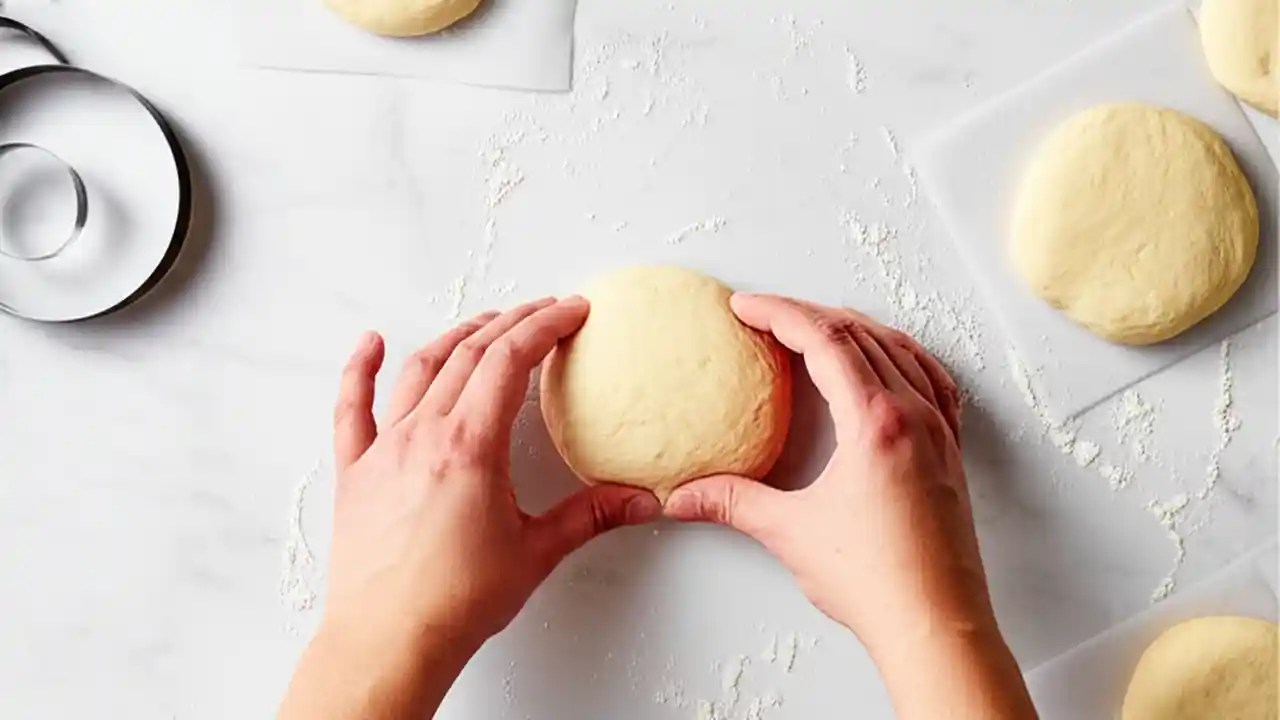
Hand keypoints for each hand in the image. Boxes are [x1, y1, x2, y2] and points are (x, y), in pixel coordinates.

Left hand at [280, 297, 661, 719]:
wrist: (387, 642)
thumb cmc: (454, 603)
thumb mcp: (535, 553)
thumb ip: (590, 516)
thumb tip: (642, 500)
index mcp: (469, 446)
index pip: (510, 360)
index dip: (543, 326)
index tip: (569, 310)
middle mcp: (423, 435)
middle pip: (469, 354)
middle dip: (511, 323)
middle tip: (543, 311)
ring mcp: (383, 449)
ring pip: (419, 370)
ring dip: (456, 337)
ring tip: (484, 322)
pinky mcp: (355, 472)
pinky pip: (352, 408)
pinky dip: (359, 369)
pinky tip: (370, 344)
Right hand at [664, 294, 1035, 718]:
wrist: (937, 625)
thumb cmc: (876, 581)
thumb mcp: (791, 532)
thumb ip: (732, 503)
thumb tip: (682, 497)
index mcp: (875, 421)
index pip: (825, 340)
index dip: (779, 313)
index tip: (745, 306)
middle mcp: (914, 414)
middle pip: (860, 334)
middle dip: (808, 314)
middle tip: (766, 314)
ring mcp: (939, 431)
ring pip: (899, 349)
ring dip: (853, 327)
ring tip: (816, 325)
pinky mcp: (950, 451)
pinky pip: (932, 379)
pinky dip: (901, 355)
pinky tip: (888, 360)